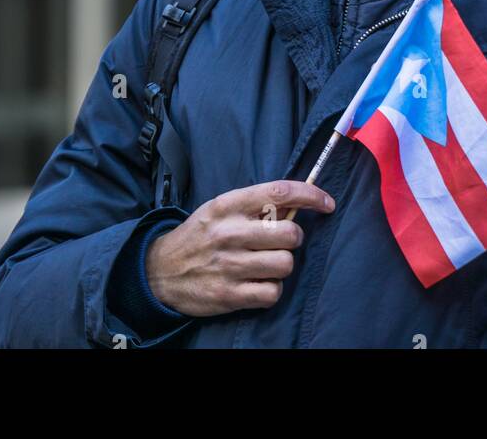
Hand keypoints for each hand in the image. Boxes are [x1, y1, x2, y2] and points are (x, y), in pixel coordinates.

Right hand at [145, 179, 334, 316]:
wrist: (159, 271)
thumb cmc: (199, 235)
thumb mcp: (220, 209)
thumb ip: (254, 205)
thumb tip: (296, 204)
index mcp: (229, 204)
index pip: (279, 192)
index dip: (311, 195)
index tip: (327, 202)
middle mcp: (230, 232)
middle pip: (289, 233)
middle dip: (293, 238)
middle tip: (281, 242)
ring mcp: (229, 265)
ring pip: (285, 264)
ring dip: (282, 265)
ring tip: (266, 263)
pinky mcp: (229, 295)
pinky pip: (272, 292)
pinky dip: (271, 289)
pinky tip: (258, 283)